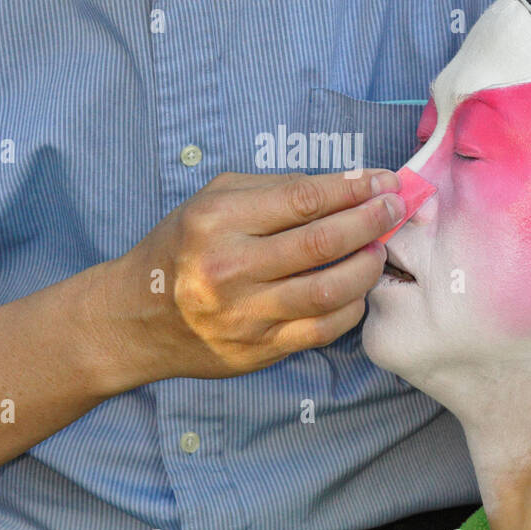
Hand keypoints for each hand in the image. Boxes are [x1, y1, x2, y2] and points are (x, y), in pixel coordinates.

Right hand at [91, 168, 404, 385]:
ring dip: (367, 266)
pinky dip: (351, 307)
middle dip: (371, 221)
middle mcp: (229, 269)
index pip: (303, 199)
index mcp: (217, 221)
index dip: (353, 188)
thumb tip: (346, 185)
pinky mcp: (258, 349)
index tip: (383, 180)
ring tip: (379, 249)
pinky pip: (322, 329)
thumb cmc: (181, 248)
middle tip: (395, 208)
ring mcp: (244, 314)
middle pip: (322, 243)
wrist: (135, 318)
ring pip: (329, 291)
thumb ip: (274, 189)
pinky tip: (358, 289)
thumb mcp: (212, 201)